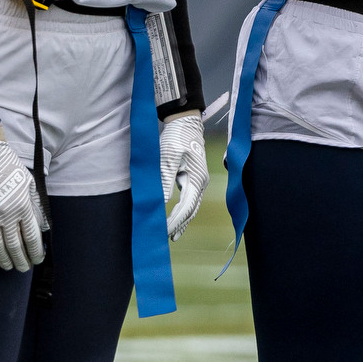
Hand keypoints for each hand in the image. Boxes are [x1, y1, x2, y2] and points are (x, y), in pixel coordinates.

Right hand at [0, 125, 47, 271]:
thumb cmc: (10, 167)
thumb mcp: (29, 184)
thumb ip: (35, 206)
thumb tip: (40, 227)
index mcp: (23, 205)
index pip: (31, 236)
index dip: (35, 251)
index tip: (37, 259)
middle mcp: (7, 213)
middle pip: (15, 245)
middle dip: (21, 259)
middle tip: (23, 268)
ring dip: (4, 259)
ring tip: (8, 266)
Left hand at [158, 112, 209, 239]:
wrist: (186, 123)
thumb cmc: (176, 138)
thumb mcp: (168, 157)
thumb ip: (165, 179)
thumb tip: (161, 201)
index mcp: (196, 179)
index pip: (186, 207)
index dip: (175, 221)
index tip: (163, 231)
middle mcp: (201, 183)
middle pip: (191, 211)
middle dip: (177, 225)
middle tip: (163, 238)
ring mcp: (199, 182)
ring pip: (192, 208)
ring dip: (181, 222)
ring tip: (170, 236)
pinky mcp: (194, 180)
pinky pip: (190, 202)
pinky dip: (183, 214)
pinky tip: (177, 222)